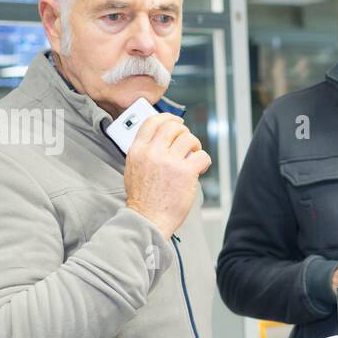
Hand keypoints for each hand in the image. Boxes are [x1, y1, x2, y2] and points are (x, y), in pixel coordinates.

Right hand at [123, 113, 210, 237]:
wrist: (147, 219)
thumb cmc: (143, 199)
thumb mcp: (133, 169)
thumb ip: (144, 153)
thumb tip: (160, 140)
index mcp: (138, 150)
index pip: (152, 121)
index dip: (168, 117)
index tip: (177, 121)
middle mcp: (152, 152)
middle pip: (173, 126)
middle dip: (184, 131)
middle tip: (188, 142)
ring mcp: (169, 161)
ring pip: (189, 138)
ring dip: (195, 145)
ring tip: (194, 155)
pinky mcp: (185, 172)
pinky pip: (202, 155)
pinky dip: (204, 160)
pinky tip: (201, 167)